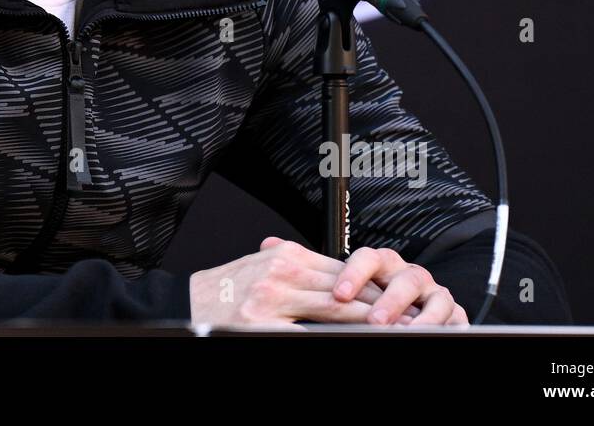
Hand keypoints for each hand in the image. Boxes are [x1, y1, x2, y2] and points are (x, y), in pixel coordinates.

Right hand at [188, 237, 421, 326]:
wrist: (180, 306)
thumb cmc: (217, 291)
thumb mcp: (257, 267)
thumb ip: (290, 266)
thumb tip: (329, 274)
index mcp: (283, 255)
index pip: (342, 268)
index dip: (373, 285)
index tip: (398, 298)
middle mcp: (280, 271)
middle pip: (345, 286)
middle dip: (381, 303)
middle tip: (414, 316)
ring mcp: (271, 298)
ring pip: (336, 307)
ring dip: (371, 320)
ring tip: (400, 329)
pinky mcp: (260, 323)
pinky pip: (308, 332)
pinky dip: (336, 336)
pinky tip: (357, 339)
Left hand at [330, 244, 469, 327]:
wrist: (405, 313)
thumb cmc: (375, 303)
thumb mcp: (360, 297)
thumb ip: (348, 300)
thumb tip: (327, 309)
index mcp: (382, 265)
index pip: (368, 259)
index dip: (354, 274)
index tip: (340, 295)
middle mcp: (409, 275)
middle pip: (405, 279)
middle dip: (390, 301)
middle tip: (376, 321)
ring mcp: (433, 292)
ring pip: (435, 297)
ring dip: (422, 318)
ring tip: (408, 332)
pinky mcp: (452, 311)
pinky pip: (454, 316)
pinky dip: (445, 326)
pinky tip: (435, 334)